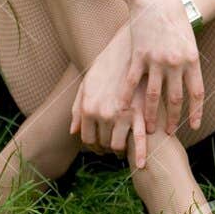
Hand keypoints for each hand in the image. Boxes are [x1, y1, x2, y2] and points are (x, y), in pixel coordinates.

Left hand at [70, 27, 149, 166]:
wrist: (131, 49)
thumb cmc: (108, 65)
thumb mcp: (87, 83)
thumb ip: (77, 108)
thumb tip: (73, 132)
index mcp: (88, 107)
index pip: (87, 138)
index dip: (94, 145)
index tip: (101, 145)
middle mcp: (102, 114)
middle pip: (102, 143)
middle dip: (106, 148)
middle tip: (114, 146)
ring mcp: (121, 115)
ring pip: (118, 145)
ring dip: (120, 150)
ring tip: (125, 147)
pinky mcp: (140, 113)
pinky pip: (138, 141)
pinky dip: (139, 154)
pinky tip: (141, 164)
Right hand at [125, 0, 203, 135]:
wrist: (158, 0)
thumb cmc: (176, 19)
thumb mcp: (189, 41)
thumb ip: (188, 61)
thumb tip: (189, 81)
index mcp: (192, 59)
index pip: (196, 92)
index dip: (196, 111)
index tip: (195, 126)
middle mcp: (176, 62)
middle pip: (175, 98)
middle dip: (172, 118)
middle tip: (169, 134)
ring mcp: (156, 60)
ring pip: (154, 94)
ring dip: (151, 114)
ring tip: (149, 128)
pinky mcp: (139, 55)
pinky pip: (132, 82)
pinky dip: (128, 97)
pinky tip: (124, 109)